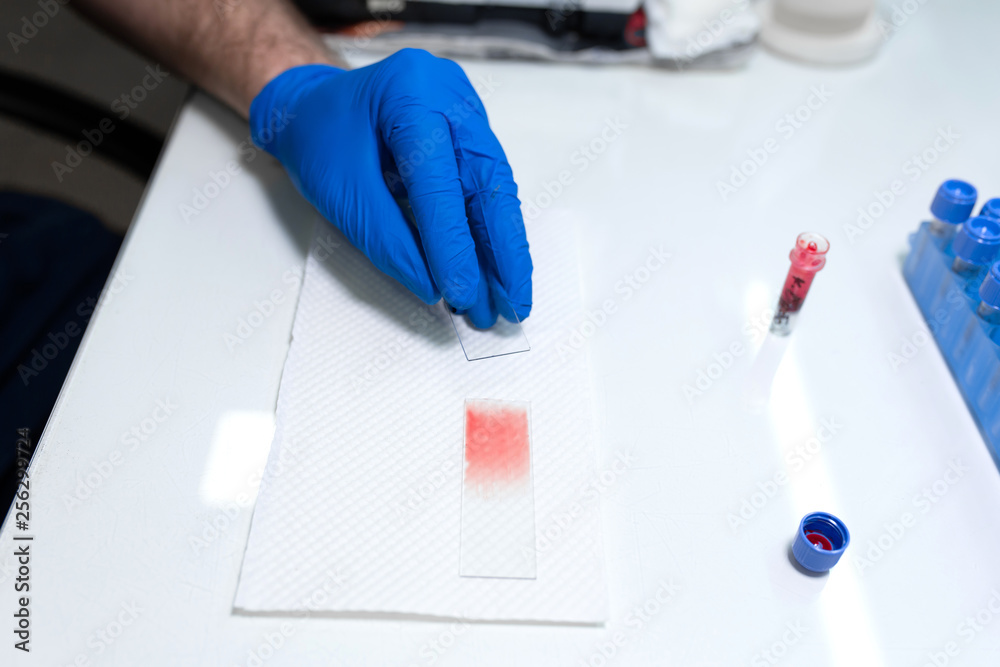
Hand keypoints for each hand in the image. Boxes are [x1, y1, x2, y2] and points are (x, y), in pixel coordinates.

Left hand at [249, 48, 531, 327]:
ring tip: (512, 300)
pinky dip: (495, 235)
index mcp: (409, 92)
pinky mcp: (471, 134)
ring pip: (498, 190)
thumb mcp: (341, 193)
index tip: (462, 294)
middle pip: (489, 183)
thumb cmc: (317, 140)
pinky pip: (490, 189)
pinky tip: (501, 273)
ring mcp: (466, 112)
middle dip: (503, 253)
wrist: (311, 107)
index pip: (439, 183)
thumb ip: (390, 241)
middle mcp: (449, 96)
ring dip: (506, 251)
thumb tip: (434, 288)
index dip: (453, 246)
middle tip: (512, 305)